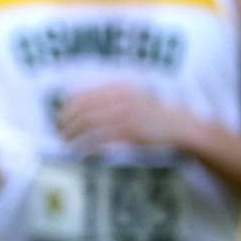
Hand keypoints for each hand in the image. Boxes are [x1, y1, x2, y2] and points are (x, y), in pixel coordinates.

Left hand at [57, 84, 199, 150]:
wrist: (180, 126)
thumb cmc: (152, 116)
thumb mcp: (132, 99)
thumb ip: (110, 99)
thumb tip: (80, 103)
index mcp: (119, 87)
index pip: (82, 95)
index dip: (67, 109)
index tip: (60, 119)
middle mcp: (120, 98)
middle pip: (81, 110)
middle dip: (66, 123)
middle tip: (60, 134)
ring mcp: (125, 114)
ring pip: (87, 124)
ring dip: (73, 136)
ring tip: (66, 144)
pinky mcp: (129, 131)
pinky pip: (99, 139)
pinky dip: (86, 146)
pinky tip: (81, 153)